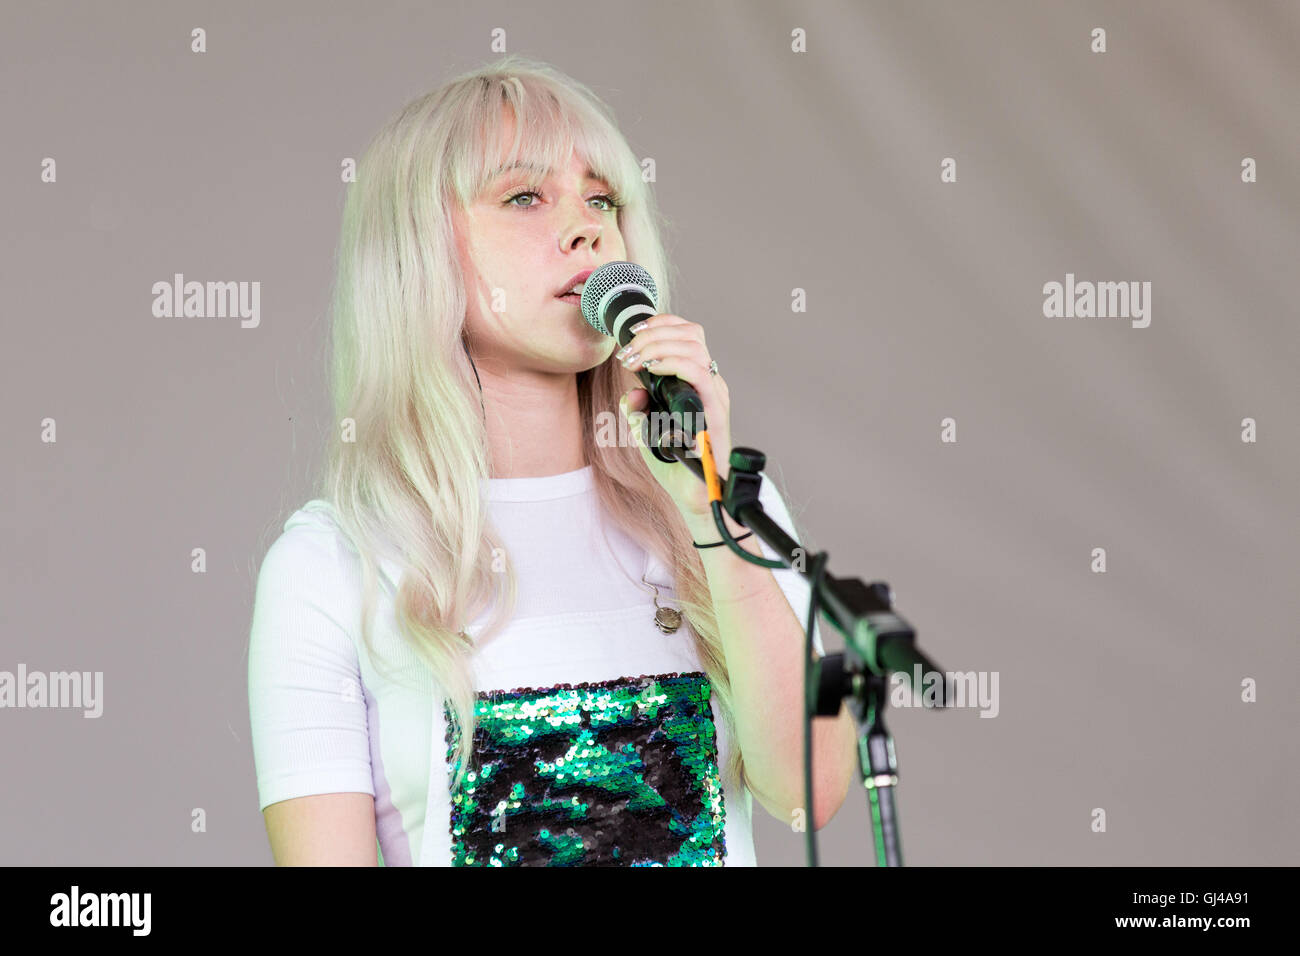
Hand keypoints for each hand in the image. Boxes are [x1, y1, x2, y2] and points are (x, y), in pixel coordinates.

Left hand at [616, 313, 731, 520]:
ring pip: (693, 346)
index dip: (662, 324)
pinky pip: (697, 372)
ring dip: (657, 345)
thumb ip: (637, 411)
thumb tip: (631, 393)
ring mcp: (714, 394)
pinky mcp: (714, 408)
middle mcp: (709, 383)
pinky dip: (671, 362)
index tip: (632, 333)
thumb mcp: (645, 432)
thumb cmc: (675, 464)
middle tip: (626, 351)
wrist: (694, 493)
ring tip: (633, 359)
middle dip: (654, 333)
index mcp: (697, 382)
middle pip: (691, 333)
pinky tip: (651, 369)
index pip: (687, 335)